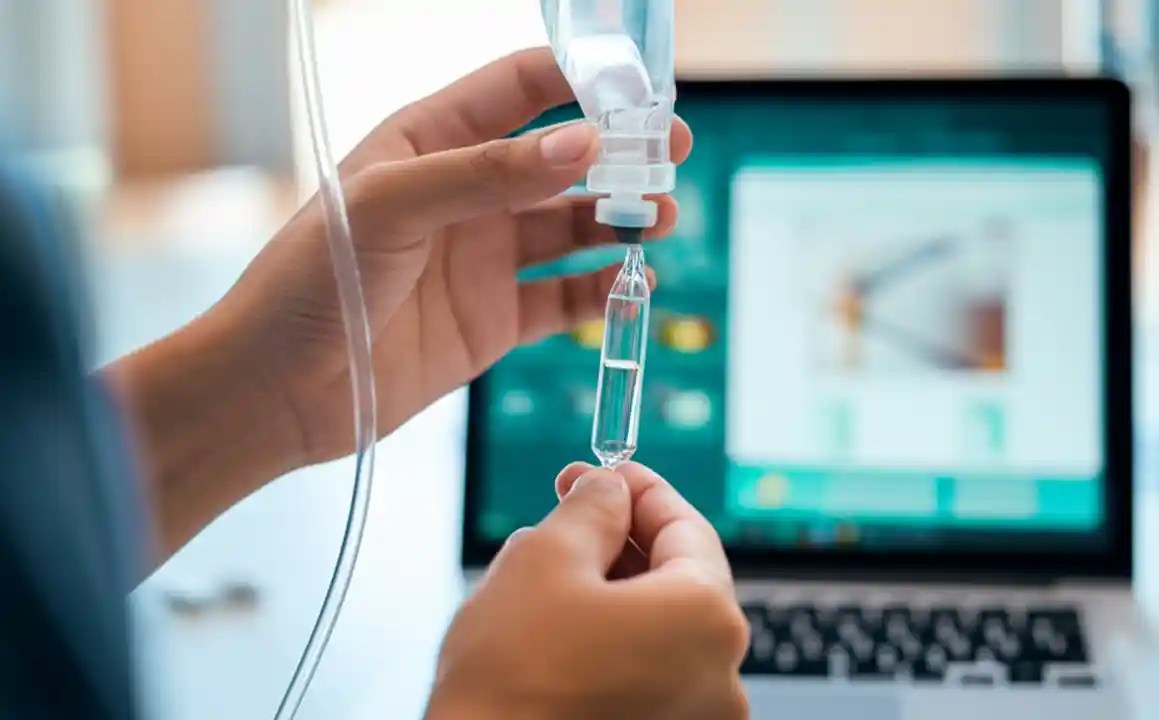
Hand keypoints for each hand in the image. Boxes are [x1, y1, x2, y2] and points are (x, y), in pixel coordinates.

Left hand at [218, 47, 691, 465]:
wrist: (275, 394)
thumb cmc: (307, 283)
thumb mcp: (391, 207)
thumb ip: (487, 173)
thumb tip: (583, 143)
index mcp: (428, 142)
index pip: (517, 89)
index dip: (580, 80)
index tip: (638, 88)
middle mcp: (463, 194)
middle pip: (560, 158)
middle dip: (619, 152)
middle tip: (670, 153)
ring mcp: (481, 258)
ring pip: (571, 225)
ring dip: (620, 218)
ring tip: (663, 217)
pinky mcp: (493, 321)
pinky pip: (565, 297)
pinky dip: (604, 289)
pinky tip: (634, 282)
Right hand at [428, 462, 749, 719]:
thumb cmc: (510, 681)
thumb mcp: (544, 559)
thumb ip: (592, 509)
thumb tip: (610, 491)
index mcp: (708, 619)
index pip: (687, 527)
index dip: (640, 490)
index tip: (604, 472)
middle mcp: (721, 677)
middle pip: (677, 580)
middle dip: (620, 540)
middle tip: (569, 509)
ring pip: (657, 629)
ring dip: (610, 590)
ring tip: (545, 569)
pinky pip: (646, 674)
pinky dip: (611, 643)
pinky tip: (555, 627)